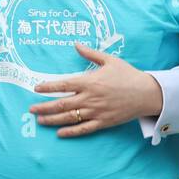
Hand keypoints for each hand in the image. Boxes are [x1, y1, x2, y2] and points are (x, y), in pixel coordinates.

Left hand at [30, 43, 163, 136]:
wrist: (146, 93)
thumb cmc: (128, 75)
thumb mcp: (110, 60)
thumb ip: (90, 53)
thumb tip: (76, 44)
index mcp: (90, 81)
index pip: (63, 85)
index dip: (48, 87)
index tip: (36, 88)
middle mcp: (90, 98)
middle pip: (61, 104)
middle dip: (44, 107)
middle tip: (31, 108)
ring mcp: (96, 112)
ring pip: (69, 118)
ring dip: (52, 119)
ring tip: (40, 120)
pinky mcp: (102, 122)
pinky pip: (83, 129)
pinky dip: (70, 132)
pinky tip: (59, 133)